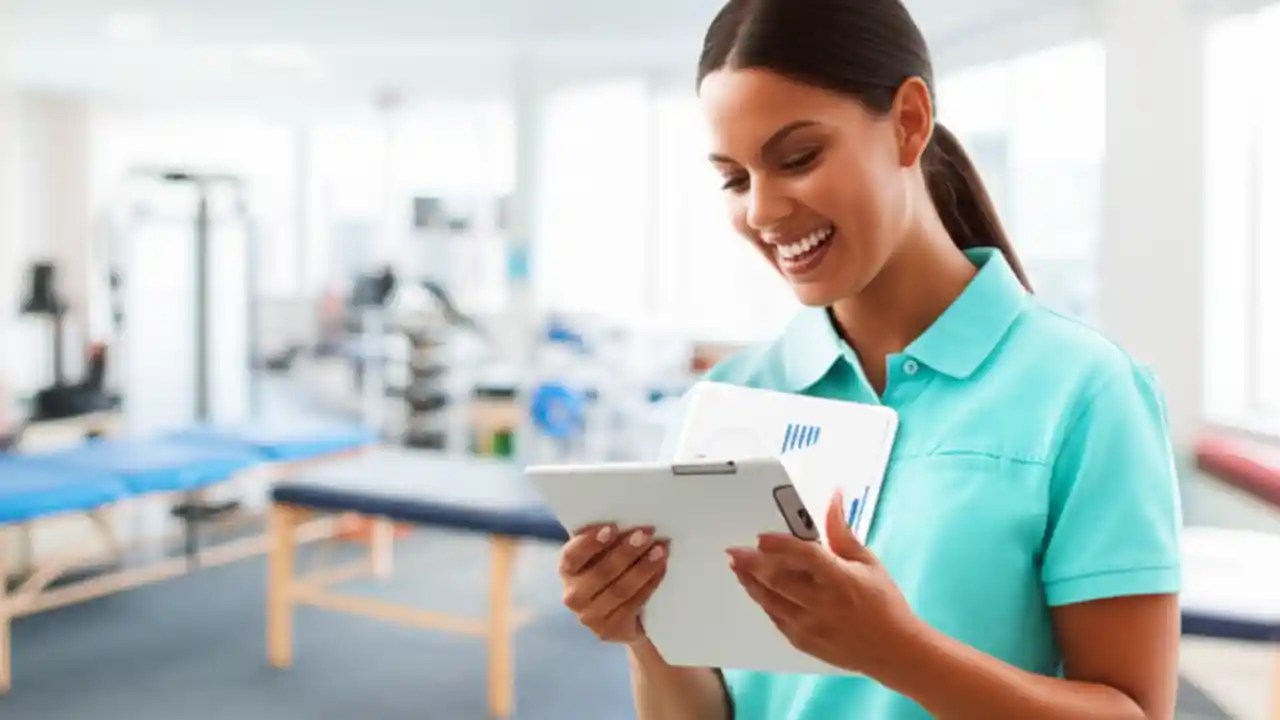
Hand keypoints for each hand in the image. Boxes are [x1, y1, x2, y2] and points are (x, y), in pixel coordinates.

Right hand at [558, 523, 668, 644]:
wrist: (625, 616)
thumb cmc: (612, 572)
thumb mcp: (603, 555)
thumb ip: (607, 540)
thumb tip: (630, 519)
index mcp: (567, 571)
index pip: (572, 556)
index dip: (590, 543)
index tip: (612, 527)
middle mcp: (573, 596)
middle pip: (601, 572)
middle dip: (626, 551)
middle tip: (646, 534)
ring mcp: (590, 618)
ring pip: (620, 590)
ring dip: (643, 568)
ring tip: (661, 550)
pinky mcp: (609, 631)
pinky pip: (633, 605)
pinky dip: (650, 584)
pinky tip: (661, 569)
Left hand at [726, 490, 921, 675]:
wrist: (894, 651)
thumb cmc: (883, 603)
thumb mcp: (868, 563)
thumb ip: (842, 532)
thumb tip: (832, 498)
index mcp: (841, 580)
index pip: (804, 557)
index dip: (780, 544)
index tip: (760, 536)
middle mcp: (822, 604)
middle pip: (777, 580)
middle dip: (751, 563)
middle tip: (734, 551)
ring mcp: (810, 627)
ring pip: (769, 601)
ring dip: (750, 582)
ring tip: (738, 567)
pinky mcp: (803, 642)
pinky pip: (775, 618)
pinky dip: (764, 601)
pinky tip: (757, 589)